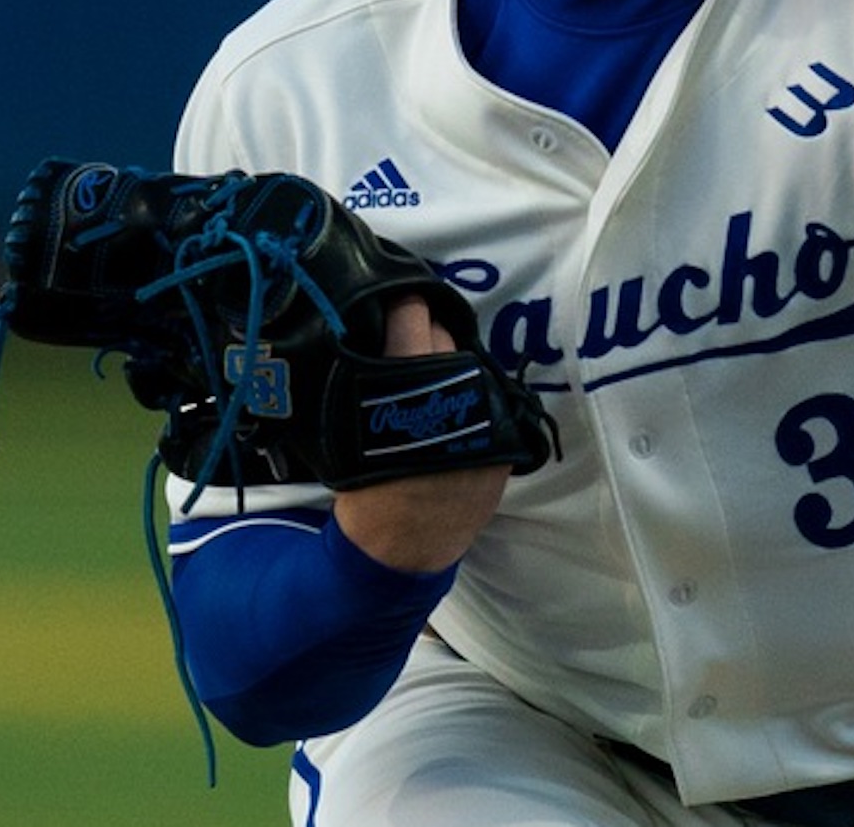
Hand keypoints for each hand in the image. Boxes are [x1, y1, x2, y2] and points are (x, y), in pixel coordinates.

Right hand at [332, 295, 512, 573]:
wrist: (404, 548)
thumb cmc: (366, 490)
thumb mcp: (348, 429)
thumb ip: (367, 380)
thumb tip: (368, 333)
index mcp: (407, 381)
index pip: (412, 315)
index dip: (401, 307)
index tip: (392, 304)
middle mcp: (453, 387)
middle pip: (443, 336)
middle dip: (424, 334)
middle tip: (406, 345)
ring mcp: (486, 410)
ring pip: (470, 363)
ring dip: (450, 363)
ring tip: (429, 380)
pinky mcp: (506, 433)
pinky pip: (489, 394)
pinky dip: (471, 394)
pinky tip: (453, 407)